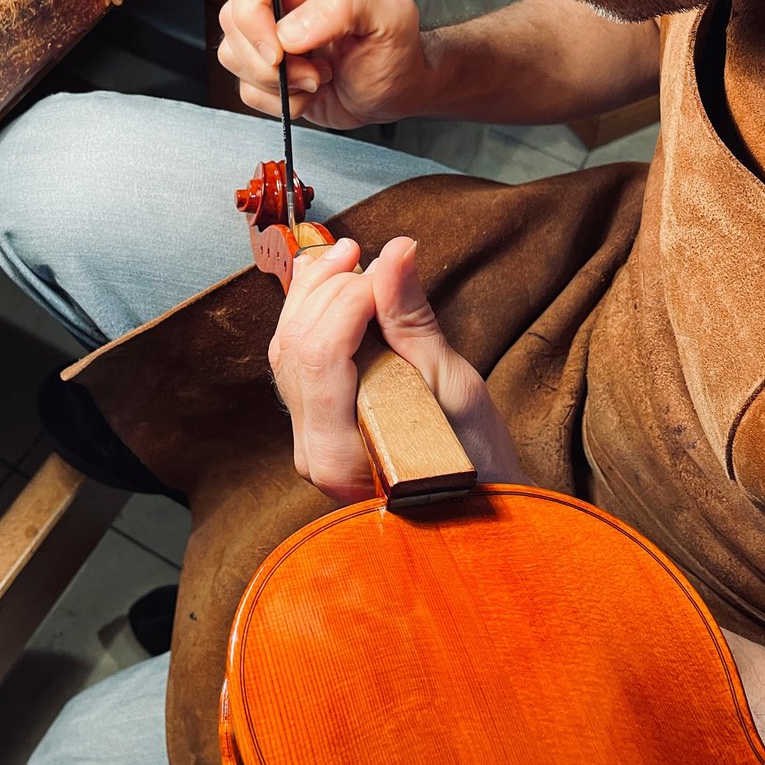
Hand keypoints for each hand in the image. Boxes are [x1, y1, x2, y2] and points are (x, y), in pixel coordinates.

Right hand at [217, 0, 434, 129]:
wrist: (397, 91)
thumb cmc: (399, 47)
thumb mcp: (390, 15)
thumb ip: (341, 8)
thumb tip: (288, 32)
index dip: (252, 7)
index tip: (278, 48)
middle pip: (235, 17)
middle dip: (270, 60)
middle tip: (315, 73)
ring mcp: (271, 34)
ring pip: (232, 55)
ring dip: (277, 83)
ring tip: (319, 80)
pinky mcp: (268, 70)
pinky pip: (246, 89)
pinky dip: (279, 102)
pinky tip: (311, 93)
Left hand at [268, 235, 530, 502]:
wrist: (477, 511)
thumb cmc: (474, 466)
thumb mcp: (451, 388)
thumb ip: (411, 320)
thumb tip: (395, 253)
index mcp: (339, 454)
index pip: (320, 354)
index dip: (349, 299)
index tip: (385, 271)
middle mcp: (310, 451)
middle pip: (295, 346)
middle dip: (327, 289)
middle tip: (365, 255)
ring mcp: (306, 439)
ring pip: (287, 349)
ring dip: (313, 294)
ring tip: (347, 257)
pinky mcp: (313, 424)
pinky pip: (296, 360)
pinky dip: (310, 314)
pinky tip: (328, 283)